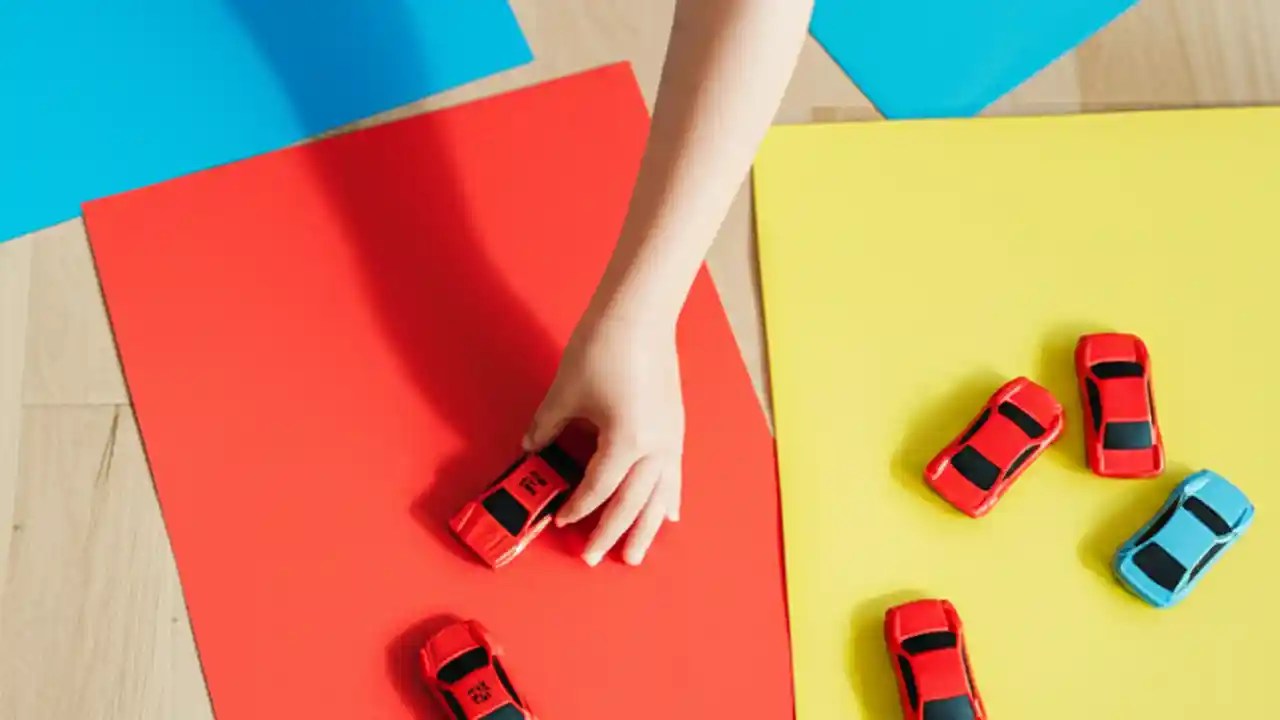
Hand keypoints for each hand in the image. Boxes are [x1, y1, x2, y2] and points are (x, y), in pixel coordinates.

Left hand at [523, 309, 684, 566]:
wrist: (639, 313)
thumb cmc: (604, 346)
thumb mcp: (565, 392)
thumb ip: (547, 427)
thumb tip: (531, 448)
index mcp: (626, 443)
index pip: (597, 489)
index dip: (577, 509)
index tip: (560, 521)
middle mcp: (654, 448)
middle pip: (631, 503)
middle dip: (611, 534)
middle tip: (593, 559)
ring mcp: (670, 438)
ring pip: (658, 496)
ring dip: (645, 528)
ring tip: (636, 554)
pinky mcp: (675, 427)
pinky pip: (674, 474)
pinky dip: (669, 498)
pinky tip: (669, 514)